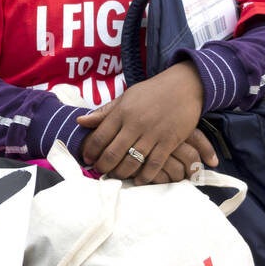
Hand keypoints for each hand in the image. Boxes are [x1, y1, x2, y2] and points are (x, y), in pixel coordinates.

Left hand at [77, 61, 216, 183]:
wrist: (184, 85)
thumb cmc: (152, 93)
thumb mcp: (126, 98)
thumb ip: (104, 112)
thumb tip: (80, 122)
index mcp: (122, 112)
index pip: (99, 137)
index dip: (90, 152)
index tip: (88, 159)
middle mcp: (135, 123)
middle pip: (112, 153)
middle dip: (103, 166)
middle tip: (100, 171)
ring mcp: (152, 133)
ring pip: (131, 162)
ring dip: (121, 173)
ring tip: (116, 175)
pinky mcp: (169, 141)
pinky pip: (153, 164)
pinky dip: (144, 176)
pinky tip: (138, 179)